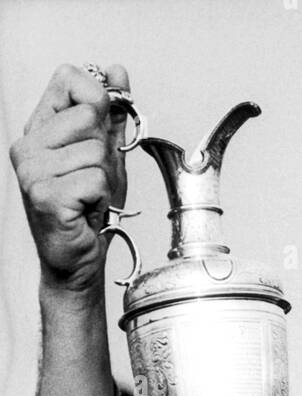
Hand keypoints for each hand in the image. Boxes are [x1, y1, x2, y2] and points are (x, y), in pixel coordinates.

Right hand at [10, 63, 130, 295]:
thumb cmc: (88, 211)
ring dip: (103, 179)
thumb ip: (111, 115)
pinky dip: (101, 198)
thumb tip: (117, 71)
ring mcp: (32, 170)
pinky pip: (95, 179)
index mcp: (39, 128)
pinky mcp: (45, 195)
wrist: (77, 262)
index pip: (69, 77)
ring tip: (88, 198)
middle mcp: (28, 145)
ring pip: (95, 151)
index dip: (96, 98)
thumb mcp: (105, 156)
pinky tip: (86, 210)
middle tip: (92, 180)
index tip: (98, 130)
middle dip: (104, 150)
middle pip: (89, 116)